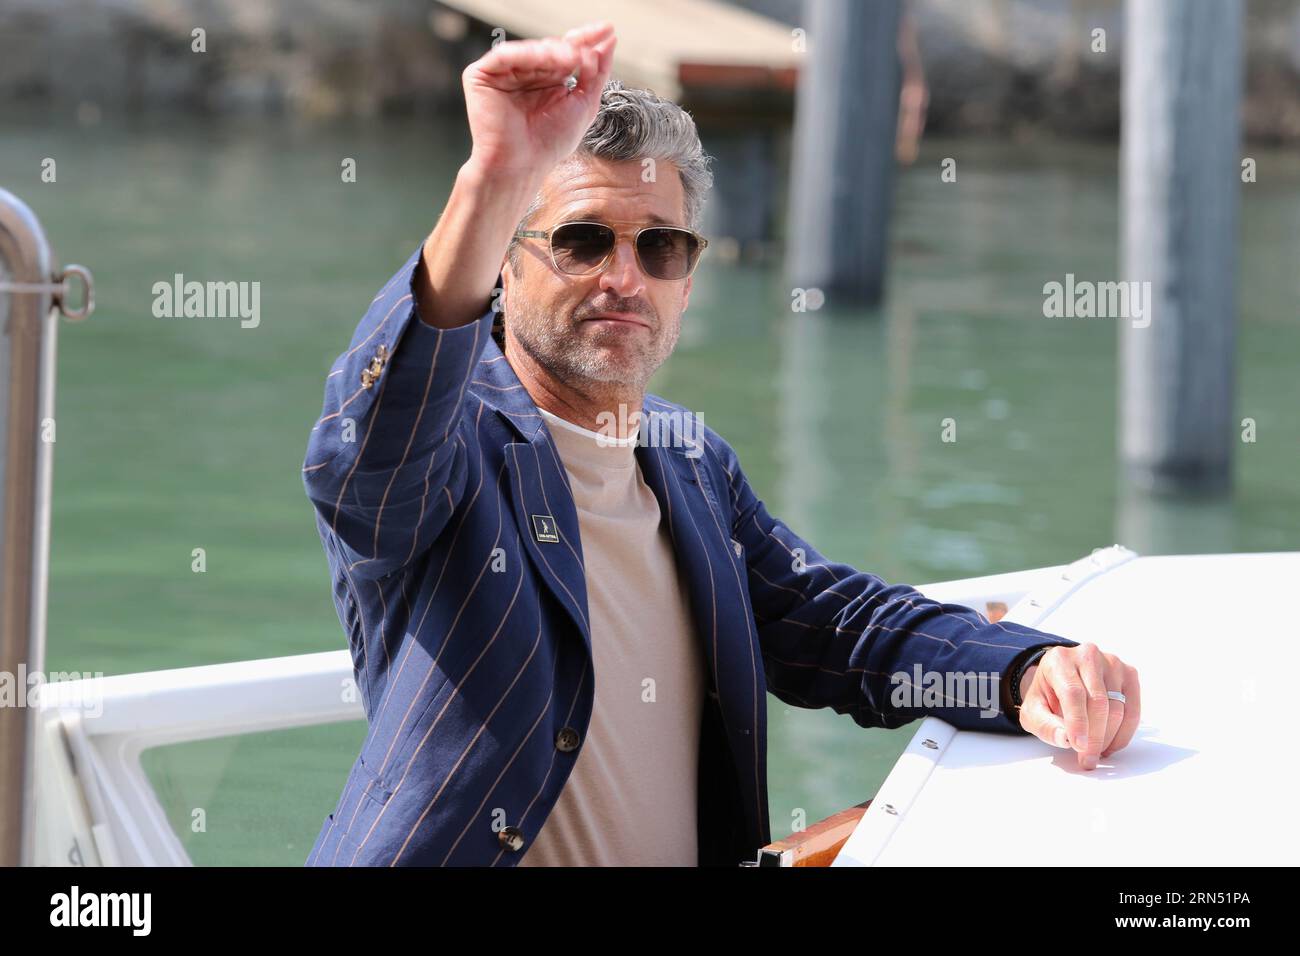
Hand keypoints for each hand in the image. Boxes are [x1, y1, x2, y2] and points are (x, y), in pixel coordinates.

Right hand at [462, 21, 617, 180]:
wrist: (521, 166)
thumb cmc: (548, 144)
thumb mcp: (584, 104)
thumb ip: (597, 72)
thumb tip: (610, 40)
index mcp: (546, 80)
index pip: (566, 52)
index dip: (587, 40)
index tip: (608, 30)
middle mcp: (524, 74)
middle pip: (550, 48)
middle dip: (572, 48)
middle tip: (587, 55)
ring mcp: (502, 74)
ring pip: (530, 50)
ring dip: (554, 51)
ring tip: (572, 59)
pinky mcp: (481, 76)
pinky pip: (505, 55)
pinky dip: (527, 54)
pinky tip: (547, 60)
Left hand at [1016, 644, 1140, 770]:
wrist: (1060, 679)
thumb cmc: (1047, 696)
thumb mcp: (1033, 711)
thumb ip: (1044, 725)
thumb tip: (1065, 739)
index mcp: (1059, 660)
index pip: (1073, 693)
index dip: (1077, 722)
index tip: (1078, 747)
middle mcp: (1088, 655)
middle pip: (1098, 702)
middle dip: (1094, 737)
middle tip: (1087, 760)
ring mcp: (1112, 662)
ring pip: (1117, 708)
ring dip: (1108, 738)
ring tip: (1096, 753)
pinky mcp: (1128, 673)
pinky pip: (1132, 709)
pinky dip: (1124, 733)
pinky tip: (1111, 745)